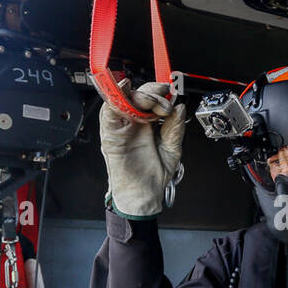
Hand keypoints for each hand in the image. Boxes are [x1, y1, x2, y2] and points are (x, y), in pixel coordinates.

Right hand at [99, 80, 185, 218]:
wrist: (144, 196)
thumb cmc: (154, 175)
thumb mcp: (172, 148)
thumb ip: (175, 128)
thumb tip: (179, 107)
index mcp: (146, 124)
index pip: (148, 98)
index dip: (157, 91)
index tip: (168, 91)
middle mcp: (132, 123)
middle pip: (135, 95)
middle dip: (150, 93)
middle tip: (163, 105)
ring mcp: (120, 128)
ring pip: (121, 100)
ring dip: (137, 96)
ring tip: (152, 104)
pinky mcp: (110, 135)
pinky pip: (107, 113)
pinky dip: (115, 100)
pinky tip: (125, 95)